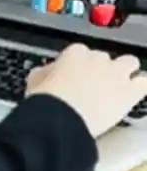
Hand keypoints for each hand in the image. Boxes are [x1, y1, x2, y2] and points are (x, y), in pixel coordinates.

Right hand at [26, 43, 146, 136]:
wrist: (62, 117)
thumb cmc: (47, 100)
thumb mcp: (35, 81)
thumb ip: (46, 72)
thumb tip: (48, 72)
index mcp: (74, 53)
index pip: (80, 53)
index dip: (78, 66)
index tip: (75, 77)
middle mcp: (98, 59)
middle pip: (105, 58)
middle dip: (102, 69)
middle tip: (95, 85)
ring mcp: (116, 73)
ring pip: (130, 62)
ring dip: (126, 72)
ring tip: (119, 86)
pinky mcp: (131, 91)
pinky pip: (144, 83)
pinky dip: (141, 86)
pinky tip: (134, 93)